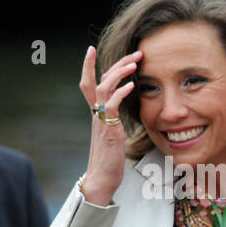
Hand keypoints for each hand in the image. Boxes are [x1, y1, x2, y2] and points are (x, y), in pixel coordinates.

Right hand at [79, 45, 140, 204]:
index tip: (91, 49)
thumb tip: (122, 114)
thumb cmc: (110, 158)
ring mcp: (101, 120)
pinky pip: (112, 106)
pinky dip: (122, 93)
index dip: (89, 66)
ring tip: (135, 62)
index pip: (89, 84)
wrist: (102, 177)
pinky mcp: (109, 129)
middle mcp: (96, 113)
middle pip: (101, 80)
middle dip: (117, 63)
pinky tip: (132, 85)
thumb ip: (115, 121)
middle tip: (135, 53)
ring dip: (120, 72)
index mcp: (97, 113)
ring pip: (105, 88)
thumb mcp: (113, 134)